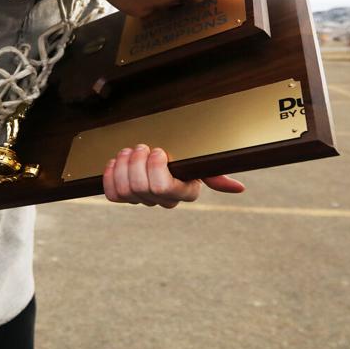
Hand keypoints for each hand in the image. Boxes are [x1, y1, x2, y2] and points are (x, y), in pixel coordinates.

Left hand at [103, 143, 245, 207]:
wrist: (165, 159)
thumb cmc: (187, 161)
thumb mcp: (202, 165)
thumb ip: (218, 176)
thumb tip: (239, 188)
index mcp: (183, 193)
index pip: (162, 188)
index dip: (155, 167)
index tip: (160, 151)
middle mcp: (163, 201)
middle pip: (139, 186)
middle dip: (137, 161)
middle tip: (142, 147)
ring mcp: (142, 200)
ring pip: (124, 189)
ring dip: (123, 165)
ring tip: (129, 152)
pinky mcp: (123, 197)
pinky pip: (111, 194)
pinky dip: (110, 174)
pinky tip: (116, 162)